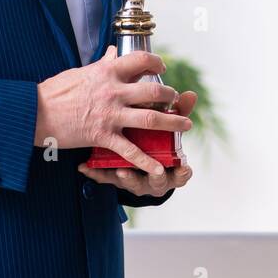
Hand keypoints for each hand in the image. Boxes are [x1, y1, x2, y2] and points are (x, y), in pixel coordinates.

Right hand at [35, 46, 192, 175]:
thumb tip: (114, 51)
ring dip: (171, 122)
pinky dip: (145, 161)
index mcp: (107, 72)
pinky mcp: (103, 136)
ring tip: (185, 124)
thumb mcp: (80, 71)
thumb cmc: (55, 91)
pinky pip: (129, 150)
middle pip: (153, 90)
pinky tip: (159, 168)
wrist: (34, 113)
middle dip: (170, 95)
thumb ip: (102, 64)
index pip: (140, 60)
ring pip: (150, 118)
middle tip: (176, 98)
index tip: (162, 66)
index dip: (156, 62)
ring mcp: (110, 114)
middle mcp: (113, 91)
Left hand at [78, 89, 197, 196]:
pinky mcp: (112, 176)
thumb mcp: (170, 128)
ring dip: (128, 177)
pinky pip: (105, 177)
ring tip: (122, 171)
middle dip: (157, 178)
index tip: (184, 169)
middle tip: (158, 172)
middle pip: (158, 183)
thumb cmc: (158, 141)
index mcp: (170, 169)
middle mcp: (153, 179)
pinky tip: (84, 167)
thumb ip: (180, 110)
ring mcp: (133, 178)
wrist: (131, 164)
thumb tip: (193, 93)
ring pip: (132, 183)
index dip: (183, 174)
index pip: (179, 177)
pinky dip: (96, 172)